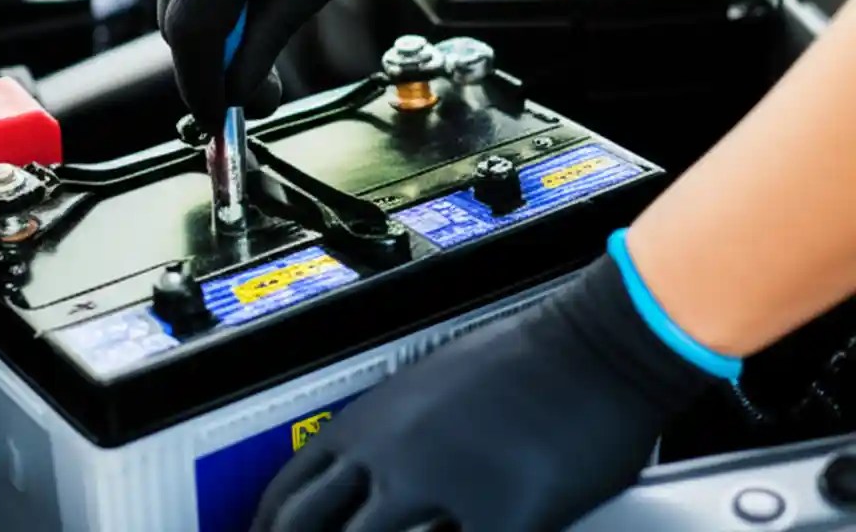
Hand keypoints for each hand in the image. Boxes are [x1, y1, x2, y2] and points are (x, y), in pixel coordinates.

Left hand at [252, 257, 713, 531]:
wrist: (593, 346)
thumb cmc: (520, 358)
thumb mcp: (427, 388)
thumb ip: (386, 439)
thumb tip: (361, 480)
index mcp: (367, 424)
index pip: (287, 496)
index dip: (267, 529)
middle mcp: (390, 458)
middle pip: (307, 530)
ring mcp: (440, 491)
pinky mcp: (501, 518)